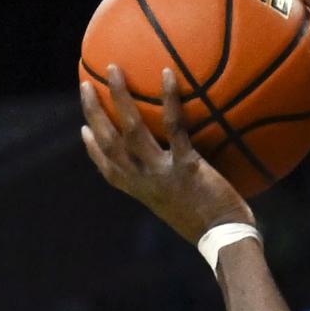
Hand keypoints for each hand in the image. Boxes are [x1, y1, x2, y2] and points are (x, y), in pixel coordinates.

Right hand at [78, 68, 254, 246]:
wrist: (225, 240)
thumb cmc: (211, 225)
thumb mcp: (182, 207)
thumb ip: (176, 186)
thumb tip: (186, 168)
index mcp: (142, 192)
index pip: (109, 170)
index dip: (94, 150)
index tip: (84, 129)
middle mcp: (144, 182)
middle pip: (109, 143)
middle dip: (94, 113)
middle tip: (85, 85)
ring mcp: (162, 173)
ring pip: (130, 131)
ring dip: (118, 97)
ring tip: (113, 69)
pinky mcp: (186, 165)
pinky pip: (174, 126)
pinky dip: (169, 99)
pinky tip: (167, 74)